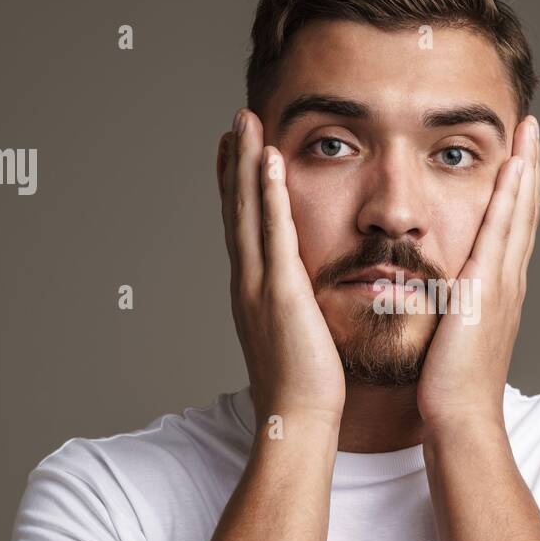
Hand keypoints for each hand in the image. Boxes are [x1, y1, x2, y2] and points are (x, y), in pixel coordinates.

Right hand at [217, 108, 345, 430]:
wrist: (299, 420)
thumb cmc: (305, 388)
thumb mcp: (296, 337)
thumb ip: (296, 310)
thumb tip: (303, 301)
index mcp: (252, 292)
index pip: (242, 228)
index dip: (235, 186)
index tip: (236, 150)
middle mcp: (247, 282)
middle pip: (235, 209)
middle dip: (234, 161)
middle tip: (234, 120)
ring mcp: (259, 285)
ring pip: (247, 211)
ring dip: (246, 162)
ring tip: (245, 121)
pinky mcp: (280, 292)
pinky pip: (274, 232)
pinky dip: (268, 194)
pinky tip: (269, 159)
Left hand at [416, 115, 539, 428]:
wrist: (458, 418)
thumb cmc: (447, 389)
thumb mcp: (449, 337)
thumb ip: (447, 310)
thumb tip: (437, 295)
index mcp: (497, 292)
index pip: (509, 229)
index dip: (516, 191)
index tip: (516, 156)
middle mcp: (507, 282)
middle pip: (523, 212)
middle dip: (528, 167)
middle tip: (531, 127)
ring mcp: (502, 284)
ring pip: (518, 213)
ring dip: (525, 168)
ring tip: (529, 131)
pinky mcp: (487, 289)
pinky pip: (500, 233)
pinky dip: (510, 198)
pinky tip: (512, 167)